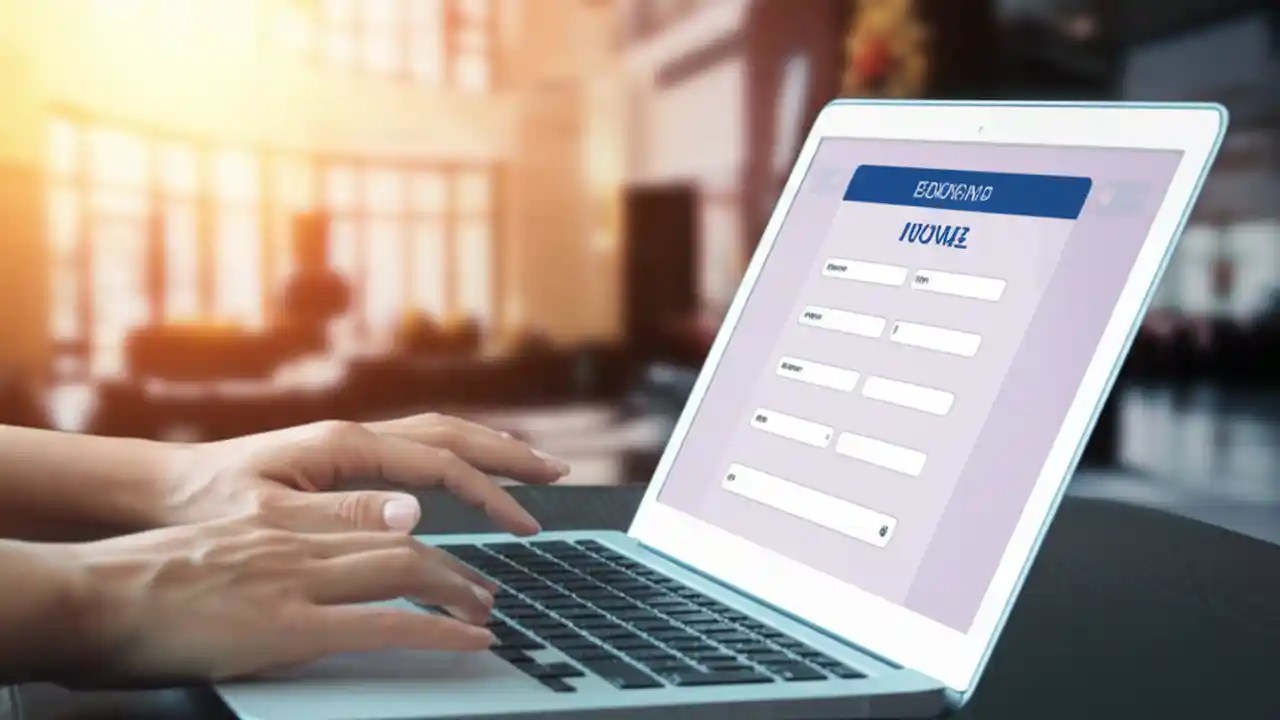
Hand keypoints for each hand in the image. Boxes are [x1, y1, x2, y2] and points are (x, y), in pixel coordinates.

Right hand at [49, 518, 498, 684]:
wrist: (92, 595)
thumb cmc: (139, 582)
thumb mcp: (213, 549)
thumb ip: (267, 549)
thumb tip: (298, 566)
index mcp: (279, 523)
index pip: (370, 518)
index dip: (418, 535)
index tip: (443, 553)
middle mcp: (298, 541)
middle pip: (400, 539)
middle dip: (453, 564)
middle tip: (483, 588)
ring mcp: (298, 581)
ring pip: (404, 569)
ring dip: (458, 589)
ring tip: (486, 610)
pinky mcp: (291, 627)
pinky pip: (384, 624)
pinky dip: (437, 630)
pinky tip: (468, 640)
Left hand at [162, 414, 569, 535]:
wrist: (163, 486)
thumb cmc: (209, 505)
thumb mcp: (272, 518)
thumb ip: (343, 514)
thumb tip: (416, 511)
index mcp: (345, 444)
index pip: (440, 464)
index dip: (489, 492)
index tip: (525, 522)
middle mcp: (353, 435)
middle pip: (451, 434)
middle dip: (507, 454)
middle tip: (556, 474)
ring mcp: (348, 442)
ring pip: (436, 435)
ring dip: (486, 449)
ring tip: (529, 466)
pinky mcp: (340, 457)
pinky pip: (415, 449)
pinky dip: (455, 456)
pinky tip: (465, 472)